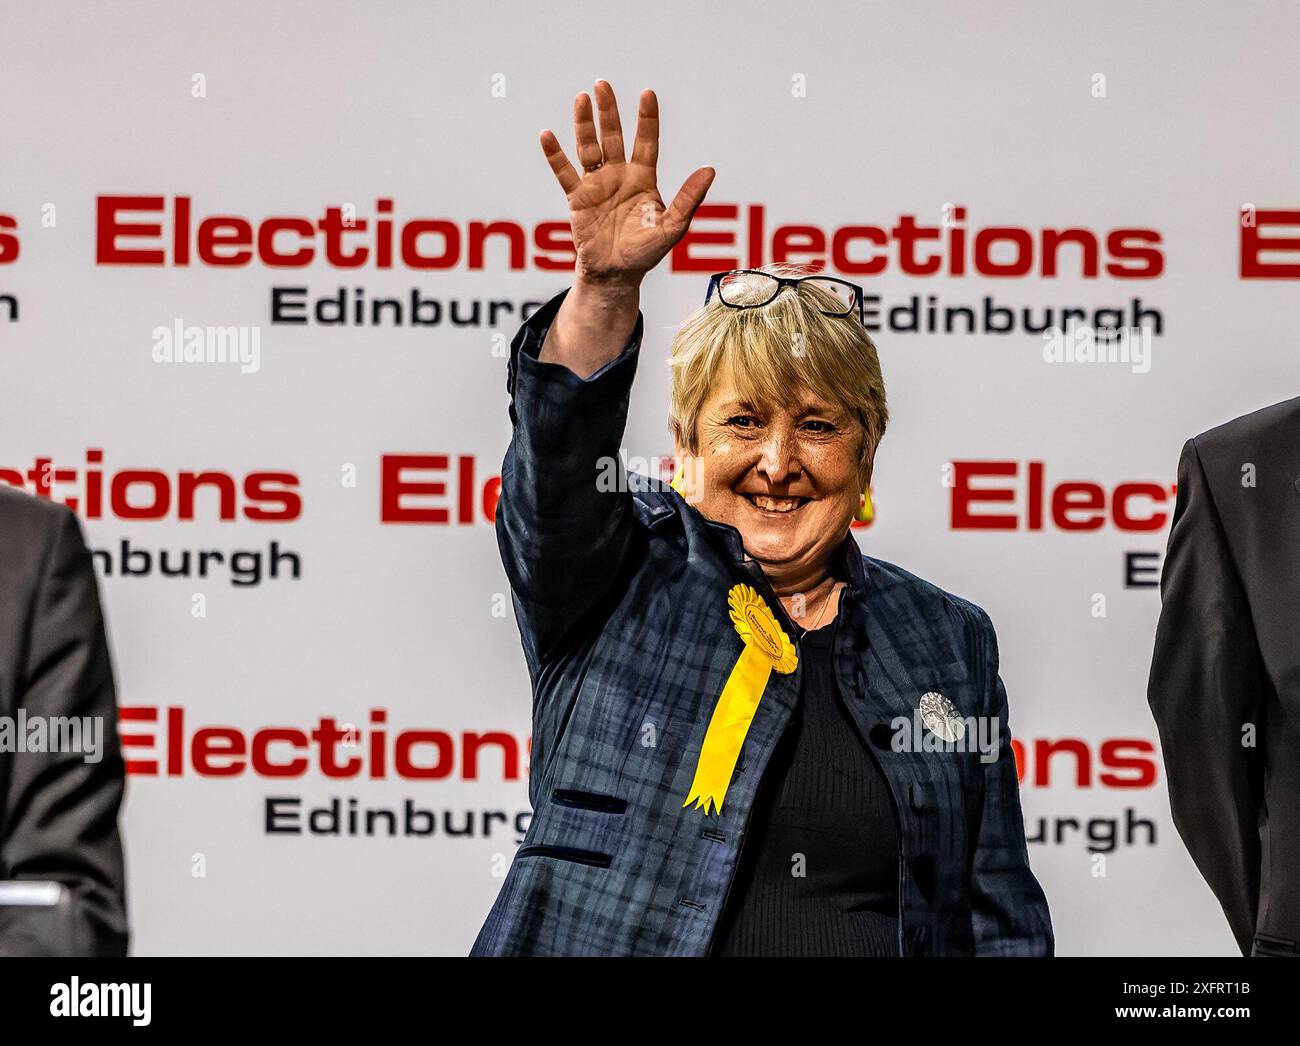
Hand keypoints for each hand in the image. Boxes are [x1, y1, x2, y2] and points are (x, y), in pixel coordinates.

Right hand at [542, 81, 714, 286]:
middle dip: (609, 112)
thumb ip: (689, 198)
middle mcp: (619, 176)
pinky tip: (547, 136)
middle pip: (614, 136)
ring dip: (584, 124)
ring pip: (589, 148)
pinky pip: (565, 173)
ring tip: (581, 99)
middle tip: (602, 85)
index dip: (647, 119)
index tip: (647, 94)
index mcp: (643, 179)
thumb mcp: (673, 227)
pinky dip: (555, 155)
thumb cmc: (646, 253)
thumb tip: (710, 170)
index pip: (646, 142)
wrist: (616, 274)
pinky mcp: (577, 199)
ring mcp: (596, 185)